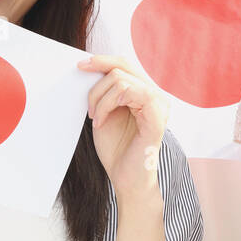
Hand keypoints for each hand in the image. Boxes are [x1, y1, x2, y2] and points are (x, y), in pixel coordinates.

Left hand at [78, 55, 167, 200]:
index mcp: (146, 93)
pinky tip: (101, 122)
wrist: (126, 180)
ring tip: (96, 118)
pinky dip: (107, 105)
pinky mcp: (156, 115)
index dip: (103, 60)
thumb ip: (105, 91)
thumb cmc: (117, 150)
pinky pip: (127, 92)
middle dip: (97, 79)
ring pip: (120, 79)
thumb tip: (91, 68)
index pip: (126, 64)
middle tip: (86, 102)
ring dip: (99, 98)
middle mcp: (156, 95)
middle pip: (124, 65)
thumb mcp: (106, 112)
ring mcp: (159, 104)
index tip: (81, 65)